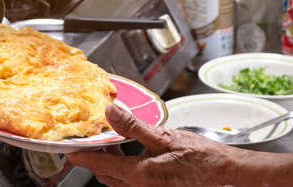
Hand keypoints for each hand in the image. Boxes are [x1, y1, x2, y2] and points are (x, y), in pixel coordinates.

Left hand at [68, 102, 239, 186]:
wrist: (223, 171)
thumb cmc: (200, 157)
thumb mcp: (165, 137)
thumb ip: (135, 127)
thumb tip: (111, 113)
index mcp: (141, 176)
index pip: (102, 166)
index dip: (83, 157)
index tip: (69, 149)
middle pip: (107, 175)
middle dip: (95, 160)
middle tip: (87, 143)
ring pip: (119, 180)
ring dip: (109, 164)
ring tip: (107, 145)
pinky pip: (131, 181)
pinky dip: (123, 168)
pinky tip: (129, 154)